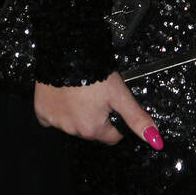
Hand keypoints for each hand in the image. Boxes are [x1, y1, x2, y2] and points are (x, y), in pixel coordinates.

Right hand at [34, 71, 162, 147]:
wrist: (67, 53)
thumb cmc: (95, 73)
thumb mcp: (120, 95)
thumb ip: (137, 119)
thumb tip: (155, 141)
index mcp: (92, 128)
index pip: (112, 136)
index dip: (116, 120)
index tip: (114, 104)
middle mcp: (71, 130)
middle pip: (92, 130)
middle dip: (97, 116)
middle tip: (98, 94)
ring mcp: (54, 121)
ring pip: (72, 123)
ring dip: (77, 112)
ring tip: (82, 90)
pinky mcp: (40, 111)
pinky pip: (51, 116)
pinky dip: (58, 108)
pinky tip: (64, 94)